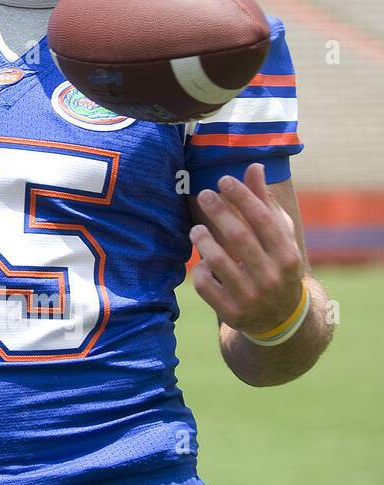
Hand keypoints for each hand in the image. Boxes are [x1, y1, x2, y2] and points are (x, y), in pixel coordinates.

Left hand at [189, 163, 304, 334]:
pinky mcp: (233, 312)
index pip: (263, 220)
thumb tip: (255, 166)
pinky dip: (200, 269)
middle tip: (203, 194)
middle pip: (239, 237)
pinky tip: (202, 262)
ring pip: (218, 261)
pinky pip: (205, 285)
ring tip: (196, 228)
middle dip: (218, 211)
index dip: (242, 196)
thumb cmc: (276, 264)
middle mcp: (272, 277)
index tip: (223, 179)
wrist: (281, 317)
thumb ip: (264, 203)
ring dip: (202, 239)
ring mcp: (252, 297)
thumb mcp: (278, 236)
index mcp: (288, 256)